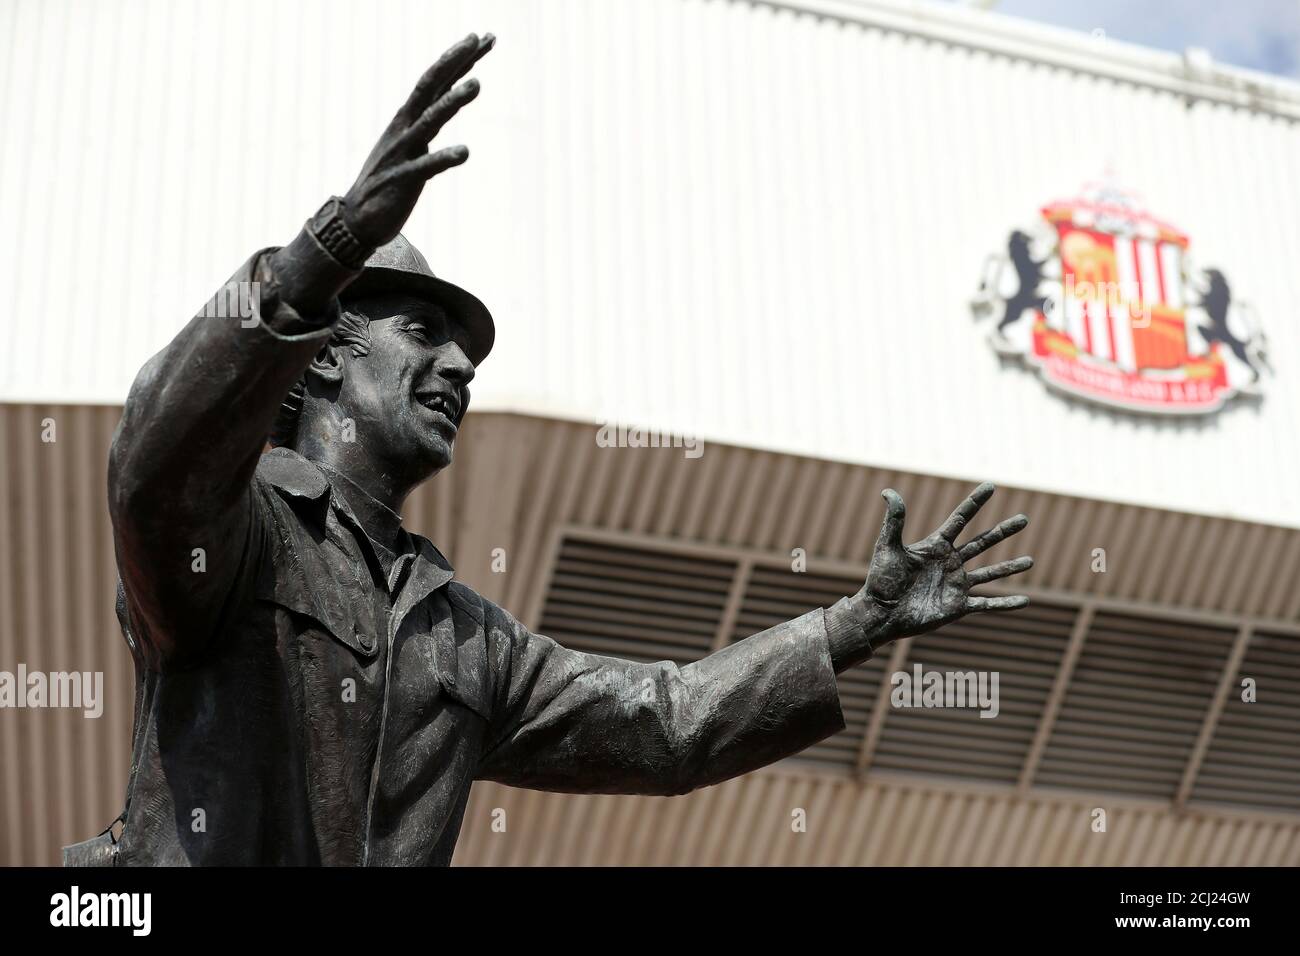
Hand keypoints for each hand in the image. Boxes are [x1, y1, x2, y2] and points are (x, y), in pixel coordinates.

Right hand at [341, 33, 494, 246]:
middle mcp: (404, 128)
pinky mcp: (402, 181)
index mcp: (408, 118)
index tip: (484, 38)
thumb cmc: (390, 179)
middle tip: (477, 40)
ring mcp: (402, 153)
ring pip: (428, 121)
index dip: (460, 59)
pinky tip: (464, 153)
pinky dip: (443, 158)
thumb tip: (449, 98)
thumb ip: (429, 119)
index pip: (436, 80)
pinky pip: (425, 167)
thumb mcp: (413, 142)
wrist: (358, 219)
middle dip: (454, 62)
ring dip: (451, 103)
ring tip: (476, 85)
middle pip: (430, 87)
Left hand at [855, 482, 1031, 643]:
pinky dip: (1006, 603)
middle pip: (983, 542)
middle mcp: (950, 563)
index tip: (991, 486)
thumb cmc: (881, 580)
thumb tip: (888, 491)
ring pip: (990, 573)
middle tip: (1024, 519)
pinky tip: (1025, 601)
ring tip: (1031, 561)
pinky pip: (987, 604)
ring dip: (1010, 567)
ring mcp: (956, 584)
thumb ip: (894, 520)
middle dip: (1003, 531)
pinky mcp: (958, 606)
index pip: (961, 518)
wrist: (881, 614)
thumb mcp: (887, 546)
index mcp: (936, 546)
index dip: (976, 502)